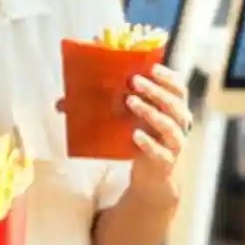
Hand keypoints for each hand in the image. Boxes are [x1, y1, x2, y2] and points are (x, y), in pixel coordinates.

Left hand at [124, 64, 191, 206]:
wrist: (151, 177)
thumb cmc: (142, 139)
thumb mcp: (133, 119)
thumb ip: (113, 104)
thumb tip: (64, 101)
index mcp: (174, 109)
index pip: (179, 88)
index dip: (168, 77)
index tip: (152, 67)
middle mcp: (179, 124)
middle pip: (174, 104)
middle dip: (156, 90)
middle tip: (134, 81)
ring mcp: (174, 143)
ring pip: (169, 125)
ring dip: (150, 111)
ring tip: (130, 102)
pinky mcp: (166, 161)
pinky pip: (160, 151)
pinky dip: (148, 142)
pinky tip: (135, 135)